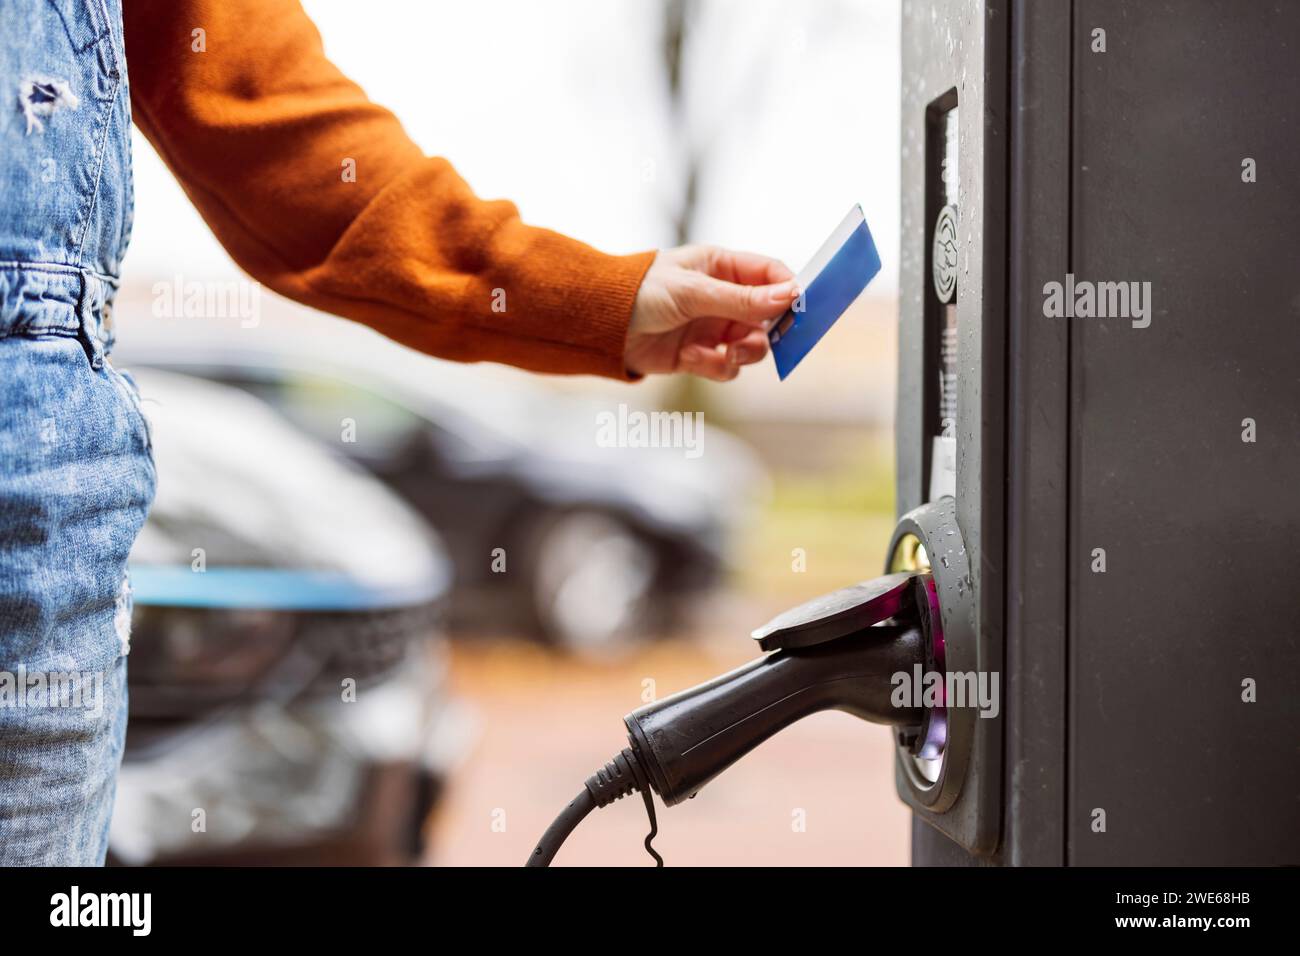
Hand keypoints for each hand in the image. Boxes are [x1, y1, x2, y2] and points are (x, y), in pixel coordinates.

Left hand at [626, 245, 797, 379]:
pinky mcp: (699, 356)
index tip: (799, 310)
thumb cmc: (641, 292)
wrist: (600, 326)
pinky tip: (689, 358)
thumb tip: (790, 295)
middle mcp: (723, 297)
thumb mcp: (694, 292)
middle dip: (766, 333)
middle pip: (768, 317)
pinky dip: (714, 367)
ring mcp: (712, 327)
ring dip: (743, 354)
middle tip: (753, 341)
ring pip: (751, 346)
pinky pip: (725, 367)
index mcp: (722, 267)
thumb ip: (742, 299)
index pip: (771, 275)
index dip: (788, 291)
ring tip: (725, 354)